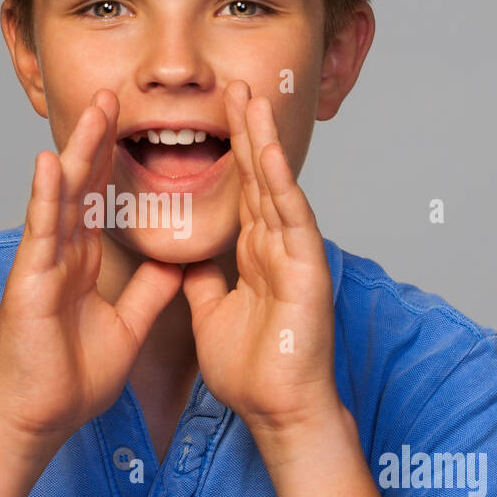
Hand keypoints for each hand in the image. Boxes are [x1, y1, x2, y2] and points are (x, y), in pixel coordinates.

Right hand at [0, 88, 182, 447]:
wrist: (40, 419)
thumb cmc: (71, 380)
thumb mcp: (127, 328)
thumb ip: (149, 293)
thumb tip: (177, 264)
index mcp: (80, 264)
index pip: (101, 203)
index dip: (117, 165)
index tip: (133, 128)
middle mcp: (59, 256)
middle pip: (83, 187)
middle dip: (98, 141)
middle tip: (113, 97)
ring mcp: (41, 264)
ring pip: (63, 197)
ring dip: (79, 152)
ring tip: (94, 109)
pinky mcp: (28, 281)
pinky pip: (41, 232)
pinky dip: (47, 196)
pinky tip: (53, 162)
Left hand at [181, 80, 343, 439]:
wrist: (279, 411)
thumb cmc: (254, 370)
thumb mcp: (213, 314)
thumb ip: (205, 281)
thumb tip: (189, 258)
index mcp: (257, 255)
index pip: (241, 193)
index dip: (228, 153)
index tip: (216, 115)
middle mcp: (278, 248)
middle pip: (259, 178)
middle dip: (247, 132)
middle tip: (236, 86)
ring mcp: (295, 256)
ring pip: (277, 188)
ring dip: (264, 142)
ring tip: (253, 99)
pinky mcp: (307, 271)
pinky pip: (291, 219)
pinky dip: (280, 183)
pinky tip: (269, 152)